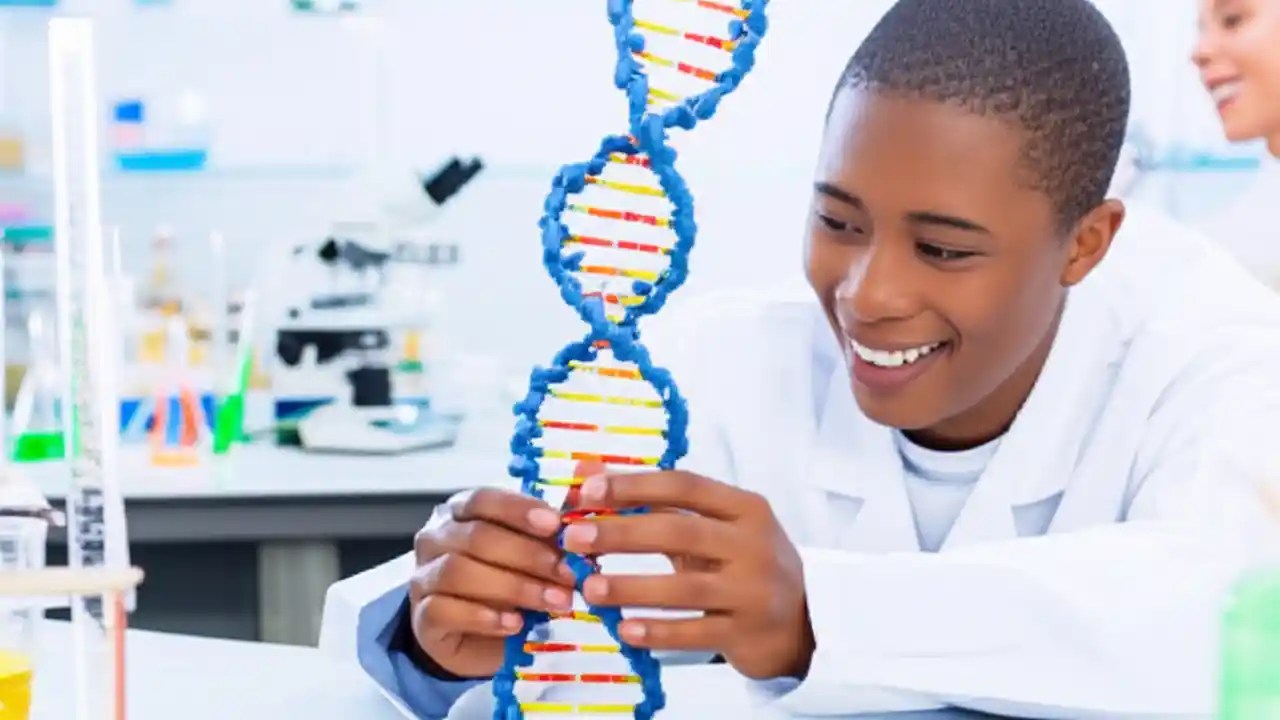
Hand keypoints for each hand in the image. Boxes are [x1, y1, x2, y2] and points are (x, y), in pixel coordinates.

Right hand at [409, 488, 577, 677]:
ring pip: (459, 571)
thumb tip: (583, 521)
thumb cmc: (505, 586)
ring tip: (552, 601)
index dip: (519, 510)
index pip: (484, 499)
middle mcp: (435, 538)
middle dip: (527, 554)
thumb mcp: (529, 556)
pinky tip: (514, 623)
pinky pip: (445, 610)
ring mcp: (422, 576)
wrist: (477, 638)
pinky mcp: (422, 616)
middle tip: (567, 573)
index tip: (555, 525)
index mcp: (461, 512)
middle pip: (477, 536)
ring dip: (513, 586)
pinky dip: (483, 616)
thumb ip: (547, 537)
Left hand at [561, 471, 814, 679]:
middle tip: (574, 538)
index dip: (634, 485)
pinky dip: (657, 631)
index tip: (587, 491)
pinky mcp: (746, 632)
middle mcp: (753, 545)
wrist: (802, 623)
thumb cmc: (744, 564)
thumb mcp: (712, 526)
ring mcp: (753, 591)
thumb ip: (654, 500)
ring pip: (685, 586)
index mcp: (745, 508)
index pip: (684, 485)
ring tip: (589, 588)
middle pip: (680, 531)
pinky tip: (624, 629)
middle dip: (621, 533)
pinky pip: (694, 632)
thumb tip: (585, 474)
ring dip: (631, 586)